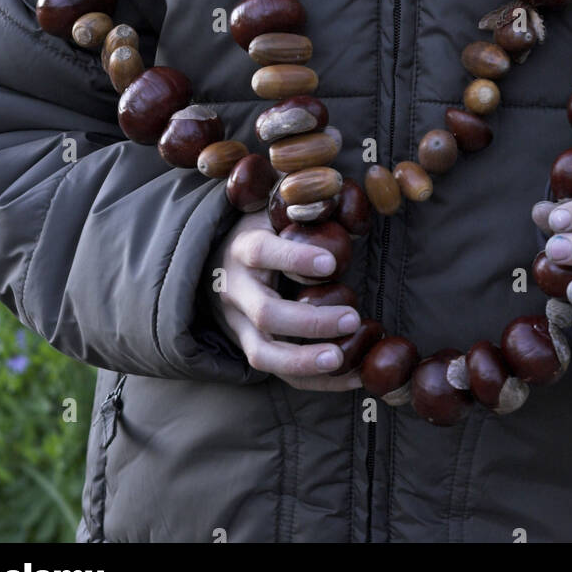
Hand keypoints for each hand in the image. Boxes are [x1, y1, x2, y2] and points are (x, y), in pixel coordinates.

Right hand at [205, 209, 362, 389]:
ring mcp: (240, 325)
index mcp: (243, 248)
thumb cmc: (262, 230)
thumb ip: (303, 204)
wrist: (215, 264)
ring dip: (305, 361)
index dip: (294, 260)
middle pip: (267, 314)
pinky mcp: (251, 349)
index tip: (331, 262)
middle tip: (353, 317)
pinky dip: (317, 381)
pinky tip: (356, 376)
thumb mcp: (273, 210)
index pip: (263, 254)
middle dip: (310, 321)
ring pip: (265, 354)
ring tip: (343, 358)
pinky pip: (281, 375)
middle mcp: (236, 290)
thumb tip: (343, 190)